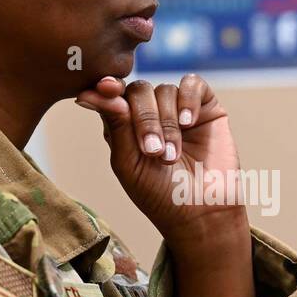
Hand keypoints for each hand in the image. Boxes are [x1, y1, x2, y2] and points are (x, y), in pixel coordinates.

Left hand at [74, 75, 244, 242]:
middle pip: (139, 91)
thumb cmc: (161, 195)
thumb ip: (115, 125)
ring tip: (172, 155)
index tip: (106, 88)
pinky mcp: (206, 108)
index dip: (108, 88)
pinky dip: (188, 100)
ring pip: (165, 90)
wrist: (202, 212)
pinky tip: (188, 123)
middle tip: (152, 151)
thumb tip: (90, 92)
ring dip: (167, 124)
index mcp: (125, 125)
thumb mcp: (128, 163)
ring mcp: (179, 109)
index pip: (113, 95)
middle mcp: (151, 113)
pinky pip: (193, 84)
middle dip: (144, 119)